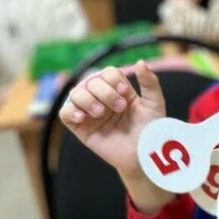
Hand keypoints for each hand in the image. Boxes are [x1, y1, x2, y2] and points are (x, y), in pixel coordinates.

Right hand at [60, 60, 165, 177]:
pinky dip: (70, 111)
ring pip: (75, 93)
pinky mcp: (80, 128)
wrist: (143, 155)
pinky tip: (83, 117)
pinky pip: (65, 113)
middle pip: (92, 81)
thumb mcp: (154, 104)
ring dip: (87, 99)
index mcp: (118, 90)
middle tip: (119, 107)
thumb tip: (140, 62)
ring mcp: (90, 112)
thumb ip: (149, 82)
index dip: (113, 79)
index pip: (107, 73)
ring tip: (100, 112)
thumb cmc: (150, 131)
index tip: (124, 92)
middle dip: (105, 92)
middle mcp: (102, 98)